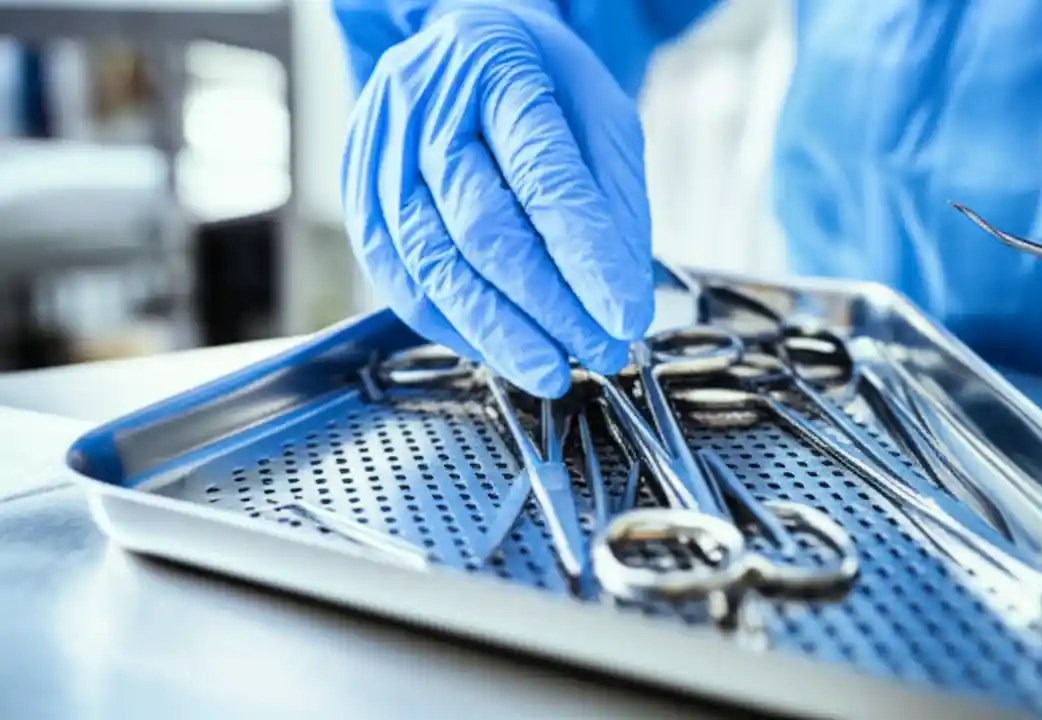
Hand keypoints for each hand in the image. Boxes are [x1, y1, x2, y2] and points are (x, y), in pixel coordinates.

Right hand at [341, 0, 652, 396]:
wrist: (458, 50)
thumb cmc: (538, 81)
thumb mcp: (602, 114)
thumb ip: (615, 201)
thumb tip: (622, 296)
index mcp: (495, 67)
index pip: (543, 177)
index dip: (586, 257)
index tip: (624, 316)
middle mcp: (422, 106)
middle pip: (482, 228)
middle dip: (546, 308)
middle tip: (597, 350)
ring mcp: (378, 152)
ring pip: (432, 263)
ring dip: (496, 331)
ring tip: (550, 368)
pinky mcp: (359, 196)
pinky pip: (397, 278)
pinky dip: (450, 325)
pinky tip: (495, 347)